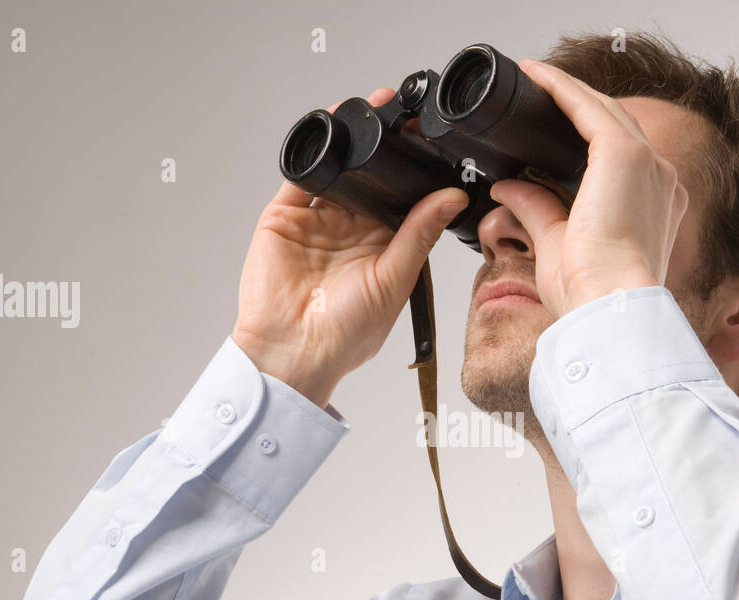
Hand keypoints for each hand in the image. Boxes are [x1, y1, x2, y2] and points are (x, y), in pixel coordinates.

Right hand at [233, 88, 468, 406]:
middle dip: (387, 146)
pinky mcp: (285, 216)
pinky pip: (302, 175)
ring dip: (353, 140)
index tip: (437, 140)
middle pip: (372, 176)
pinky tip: (331, 127)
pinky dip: (316, 149)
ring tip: (372, 109)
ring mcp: (317, 221)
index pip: (405, 197)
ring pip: (339, 169)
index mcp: (384, 246)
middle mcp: (352, 229)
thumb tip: (454, 197)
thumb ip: (419, 233)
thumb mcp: (393, 279)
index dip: (419, 170)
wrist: (292, 352)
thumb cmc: (346, 335)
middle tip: (406, 114)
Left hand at [486, 59, 689, 317]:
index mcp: (653, 206)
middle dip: (578, 104)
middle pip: (616, 125)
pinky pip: (589, 107)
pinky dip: (562, 89)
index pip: (620, 156)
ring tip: (537, 77)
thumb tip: (508, 189)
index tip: (555, 123)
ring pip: (605, 110)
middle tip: (541, 91)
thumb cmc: (591, 292)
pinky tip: (538, 77)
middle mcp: (660, 181)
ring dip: (570, 91)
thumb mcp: (554, 243)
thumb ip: (536, 209)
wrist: (608, 305)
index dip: (586, 134)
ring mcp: (649, 164)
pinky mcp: (625, 154)